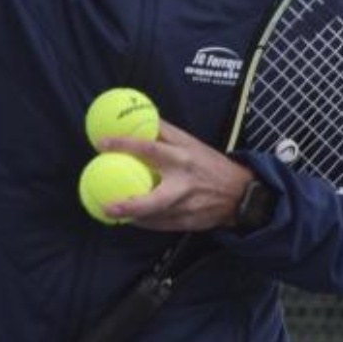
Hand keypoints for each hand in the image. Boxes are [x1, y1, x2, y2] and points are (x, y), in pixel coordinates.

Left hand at [97, 119, 253, 231]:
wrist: (241, 193)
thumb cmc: (210, 164)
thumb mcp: (191, 144)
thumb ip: (165, 133)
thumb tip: (139, 117)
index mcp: (183, 157)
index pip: (150, 149)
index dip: (124, 145)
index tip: (101, 144)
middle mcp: (185, 182)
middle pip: (154, 199)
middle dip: (129, 204)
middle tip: (106, 205)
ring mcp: (187, 206)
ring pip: (154, 217)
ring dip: (132, 215)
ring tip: (110, 211)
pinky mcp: (188, 222)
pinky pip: (160, 225)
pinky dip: (143, 222)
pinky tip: (130, 218)